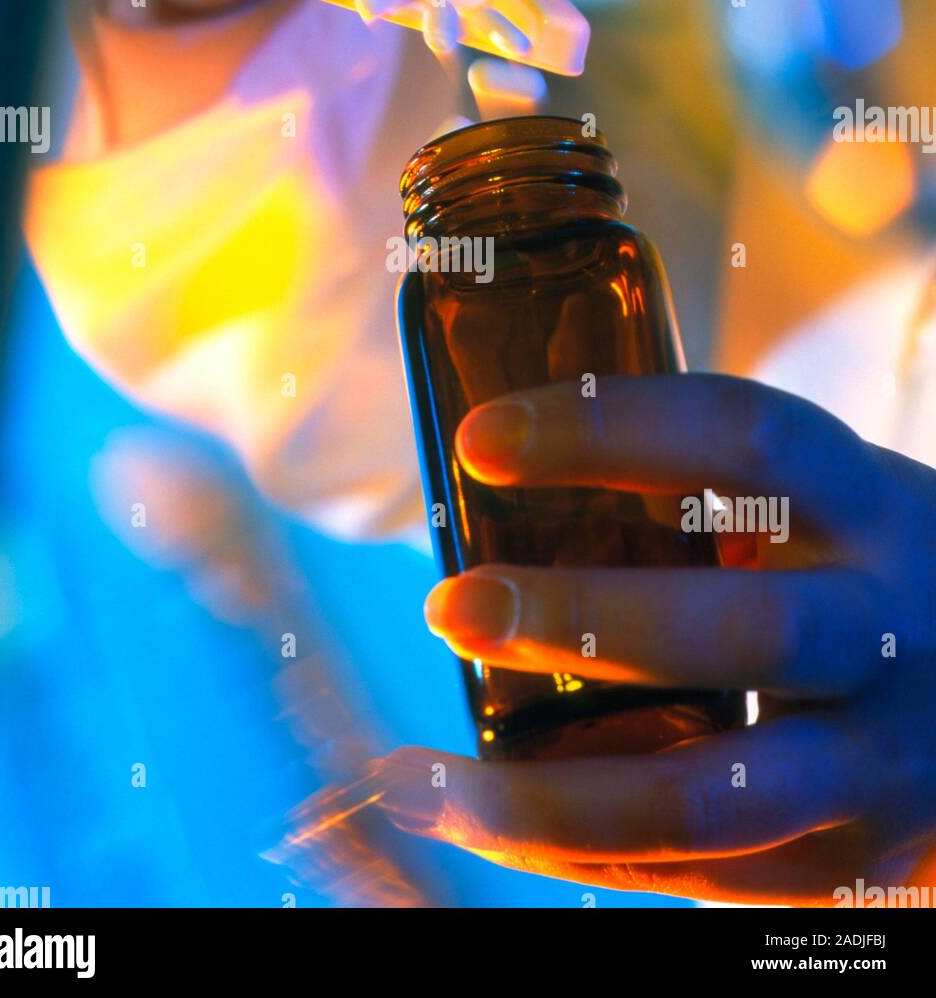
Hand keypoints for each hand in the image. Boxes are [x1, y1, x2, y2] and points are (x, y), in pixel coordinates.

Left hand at [378, 373, 935, 904]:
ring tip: (420, 776)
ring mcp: (878, 765)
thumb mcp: (838, 512)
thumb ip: (717, 498)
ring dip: (545, 799)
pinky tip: (492, 823)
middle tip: (452, 606)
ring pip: (708, 800)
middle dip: (584, 619)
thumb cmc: (878, 584)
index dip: (607, 431)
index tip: (480, 439)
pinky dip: (580, 854)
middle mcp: (888, 632)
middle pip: (745, 630)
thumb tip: (514, 475)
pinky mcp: (853, 866)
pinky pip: (700, 878)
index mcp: (874, 507)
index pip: (745, 440)